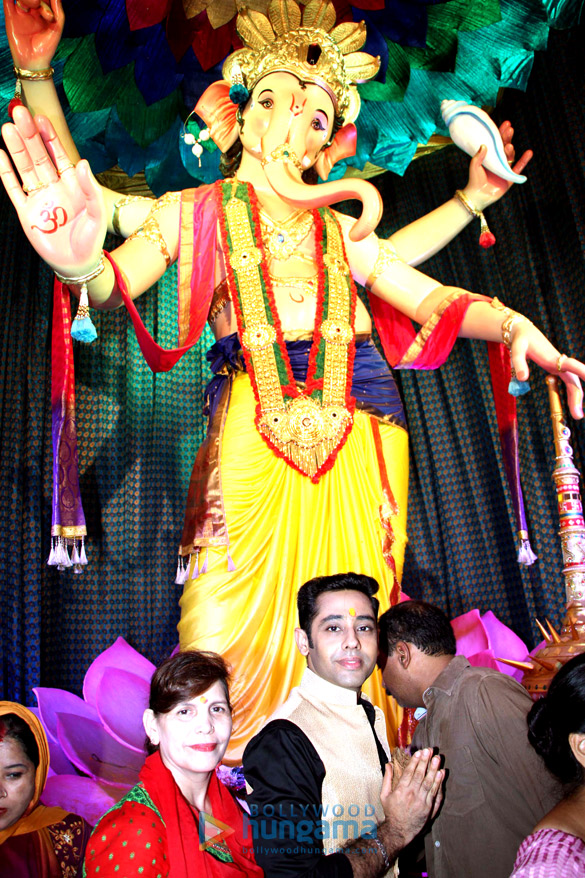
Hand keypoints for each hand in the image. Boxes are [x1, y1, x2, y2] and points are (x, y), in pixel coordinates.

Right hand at [0, 106, 106, 275]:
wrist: (77, 264)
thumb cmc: (91, 240)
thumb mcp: (96, 213)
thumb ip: (90, 188)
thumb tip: (83, 162)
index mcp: (72, 184)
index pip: (59, 155)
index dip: (50, 137)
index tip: (41, 119)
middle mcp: (53, 187)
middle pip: (38, 156)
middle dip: (29, 136)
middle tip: (19, 113)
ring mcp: (38, 198)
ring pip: (24, 168)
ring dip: (16, 149)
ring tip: (7, 128)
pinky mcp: (26, 212)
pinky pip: (13, 188)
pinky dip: (5, 172)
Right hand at [4, 0, 63, 69]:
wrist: (33, 61)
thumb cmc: (47, 47)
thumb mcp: (57, 28)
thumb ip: (58, 11)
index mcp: (43, 13)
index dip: (46, 0)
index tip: (49, 15)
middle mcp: (31, 11)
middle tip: (38, 6)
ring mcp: (20, 13)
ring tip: (33, 4)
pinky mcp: (10, 17)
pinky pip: (7, 1)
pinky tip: (18, 1)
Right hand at [380, 749, 443, 847]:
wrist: (400, 831)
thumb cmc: (391, 812)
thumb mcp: (384, 796)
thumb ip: (387, 779)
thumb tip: (388, 764)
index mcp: (401, 790)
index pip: (409, 772)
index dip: (415, 761)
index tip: (419, 752)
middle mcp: (412, 795)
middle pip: (420, 775)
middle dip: (425, 761)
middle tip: (430, 750)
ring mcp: (422, 802)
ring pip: (429, 783)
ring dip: (434, 770)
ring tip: (437, 759)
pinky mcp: (429, 808)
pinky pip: (435, 794)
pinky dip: (439, 784)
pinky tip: (441, 774)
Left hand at [463, 120, 532, 210]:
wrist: (478, 196)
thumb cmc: (474, 181)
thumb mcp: (474, 166)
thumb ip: (478, 156)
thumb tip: (484, 145)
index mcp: (490, 157)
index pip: (497, 142)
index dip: (501, 133)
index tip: (506, 124)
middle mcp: (498, 161)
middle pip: (505, 147)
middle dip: (507, 137)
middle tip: (509, 129)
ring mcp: (504, 169)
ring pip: (511, 156)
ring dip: (511, 150)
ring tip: (508, 146)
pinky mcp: (509, 178)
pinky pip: (518, 168)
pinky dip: (524, 161)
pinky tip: (529, 152)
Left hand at [511, 320, 584, 418]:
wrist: (524, 333)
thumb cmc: (521, 340)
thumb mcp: (517, 349)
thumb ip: (519, 363)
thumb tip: (522, 378)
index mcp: (553, 358)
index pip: (571, 365)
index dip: (582, 371)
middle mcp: (560, 363)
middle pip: (574, 381)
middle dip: (577, 397)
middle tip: (577, 416)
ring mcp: (561, 367)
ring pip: (573, 384)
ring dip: (576, 399)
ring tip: (577, 415)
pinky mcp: (557, 370)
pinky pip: (568, 384)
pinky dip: (570, 395)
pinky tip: (572, 406)